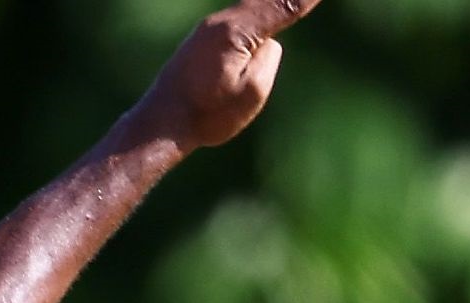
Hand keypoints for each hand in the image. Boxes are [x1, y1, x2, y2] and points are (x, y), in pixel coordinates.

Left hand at [127, 0, 323, 151]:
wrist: (161, 123)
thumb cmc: (207, 114)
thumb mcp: (251, 91)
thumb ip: (267, 58)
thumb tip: (268, 42)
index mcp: (236, 33)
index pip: (282, 6)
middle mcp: (220, 23)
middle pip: (266, 0)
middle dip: (287, 0)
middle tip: (308, 0)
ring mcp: (209, 29)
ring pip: (250, 9)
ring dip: (270, 6)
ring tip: (279, 25)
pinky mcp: (203, 39)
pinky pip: (238, 19)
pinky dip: (256, 14)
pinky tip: (265, 13)